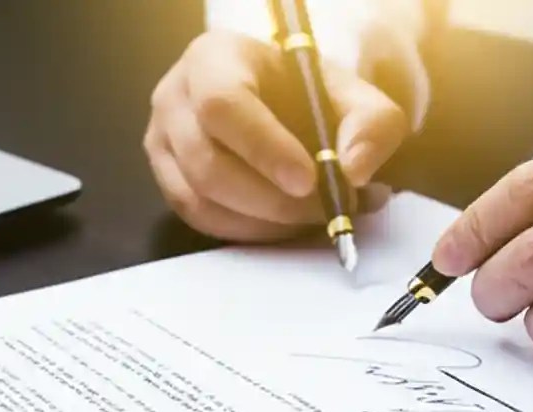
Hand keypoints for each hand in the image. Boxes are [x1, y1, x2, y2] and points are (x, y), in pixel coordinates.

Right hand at [143, 29, 413, 241]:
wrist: (278, 103)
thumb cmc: (306, 95)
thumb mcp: (353, 96)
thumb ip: (371, 125)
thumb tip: (353, 172)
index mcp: (213, 59)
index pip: (222, 105)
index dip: (263, 148)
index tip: (309, 180)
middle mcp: (174, 99)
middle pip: (207, 164)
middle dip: (271, 200)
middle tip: (324, 210)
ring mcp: (162, 143)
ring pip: (200, 201)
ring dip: (262, 223)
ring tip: (311, 217)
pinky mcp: (166, 180)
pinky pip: (199, 220)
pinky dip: (245, 231)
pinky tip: (282, 224)